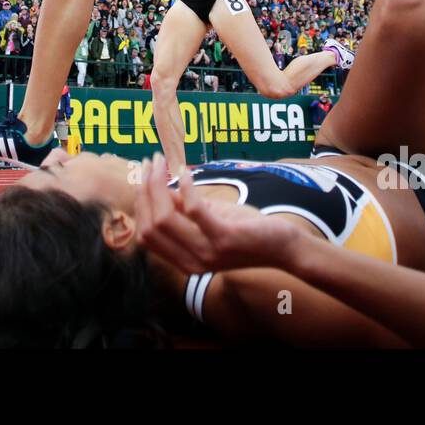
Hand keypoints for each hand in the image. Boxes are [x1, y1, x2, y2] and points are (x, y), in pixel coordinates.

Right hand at [134, 153, 304, 273]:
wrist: (284, 247)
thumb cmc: (246, 231)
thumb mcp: (209, 222)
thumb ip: (184, 213)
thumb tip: (159, 189)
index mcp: (183, 261)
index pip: (146, 235)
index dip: (140, 203)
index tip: (143, 175)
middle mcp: (191, 262)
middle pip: (151, 226)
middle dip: (146, 190)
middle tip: (150, 163)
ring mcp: (207, 253)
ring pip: (165, 218)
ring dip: (158, 184)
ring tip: (161, 162)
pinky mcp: (224, 238)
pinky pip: (194, 209)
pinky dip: (186, 187)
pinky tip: (186, 172)